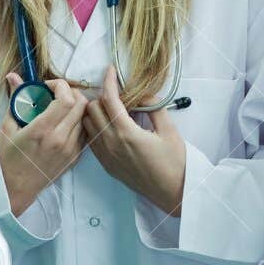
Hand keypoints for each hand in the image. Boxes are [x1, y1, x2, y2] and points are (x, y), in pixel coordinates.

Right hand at [0, 75, 86, 216]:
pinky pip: (84, 132)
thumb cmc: (7, 159)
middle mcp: (60, 140)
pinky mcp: (75, 157)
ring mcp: (70, 150)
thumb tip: (13, 77)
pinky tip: (64, 122)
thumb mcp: (7, 127)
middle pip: (81, 104)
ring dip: (76, 106)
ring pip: (85, 117)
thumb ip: (15, 99)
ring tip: (60, 106)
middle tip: (57, 92)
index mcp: (42, 131)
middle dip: (70, 92)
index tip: (48, 86)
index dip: (60, 85)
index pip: (65, 99)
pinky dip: (78, 122)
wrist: (15, 188)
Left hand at [82, 66, 185, 216]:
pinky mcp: (106, 165)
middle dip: (101, 96)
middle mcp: (111, 144)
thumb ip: (154, 107)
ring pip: (88, 124)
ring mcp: (106, 156)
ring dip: (95, 112)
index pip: (109, 100)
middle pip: (93, 109)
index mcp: (126, 133)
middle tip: (116, 91)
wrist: (173, 194)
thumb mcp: (169, 131)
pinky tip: (110, 125)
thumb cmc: (175, 163)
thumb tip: (143, 92)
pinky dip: (96, 127)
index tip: (110, 70)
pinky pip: (91, 140)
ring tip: (111, 107)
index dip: (109, 81)